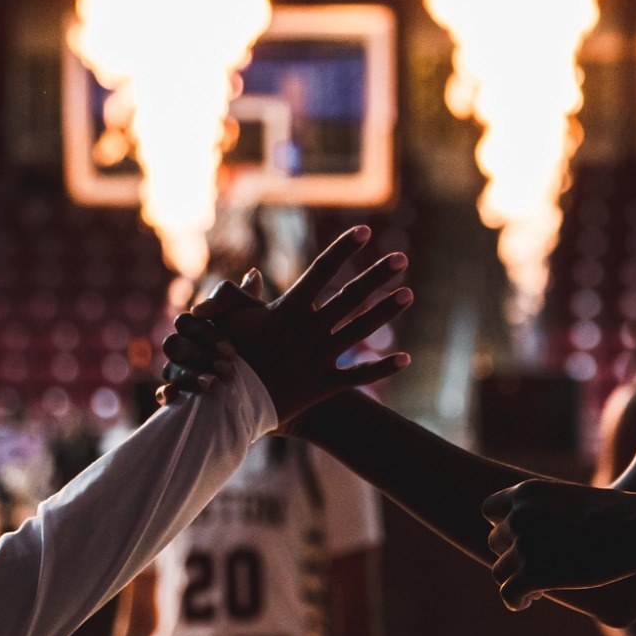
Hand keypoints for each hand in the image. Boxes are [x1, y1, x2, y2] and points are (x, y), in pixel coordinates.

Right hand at [157, 227, 411, 420]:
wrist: (228, 405)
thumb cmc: (226, 357)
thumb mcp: (230, 320)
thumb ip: (241, 295)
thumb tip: (253, 274)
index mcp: (288, 309)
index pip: (321, 269)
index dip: (344, 248)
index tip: (364, 230)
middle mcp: (309, 330)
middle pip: (351, 296)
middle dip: (378, 275)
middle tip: (401, 258)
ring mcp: (319, 358)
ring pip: (360, 330)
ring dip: (386, 311)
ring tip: (409, 294)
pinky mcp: (324, 385)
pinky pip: (358, 375)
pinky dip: (381, 368)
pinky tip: (406, 358)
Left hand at [483, 479, 635, 610]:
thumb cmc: (618, 515)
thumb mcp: (573, 499)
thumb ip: (547, 511)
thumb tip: (538, 532)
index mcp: (527, 493)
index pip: (489, 509)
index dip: (504, 526)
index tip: (523, 538)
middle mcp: (519, 516)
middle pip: (494, 543)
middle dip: (513, 555)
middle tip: (537, 566)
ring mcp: (524, 545)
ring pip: (500, 571)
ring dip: (516, 579)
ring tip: (537, 587)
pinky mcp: (534, 574)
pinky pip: (509, 593)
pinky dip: (516, 600)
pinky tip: (530, 600)